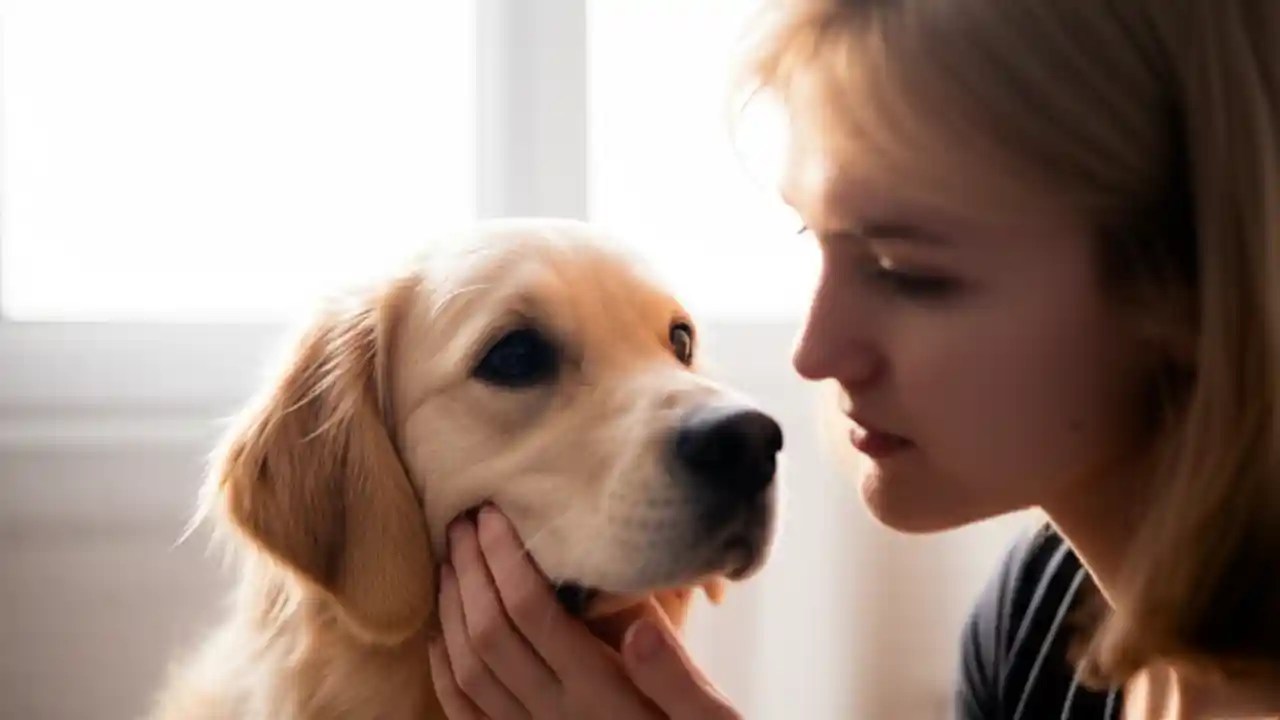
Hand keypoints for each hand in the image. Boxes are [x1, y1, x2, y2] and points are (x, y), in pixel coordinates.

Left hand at [427, 505, 739, 719]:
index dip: (507, 558)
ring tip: (450, 560)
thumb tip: (640, 628)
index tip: (495, 515)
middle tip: (463, 521)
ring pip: (470, 669)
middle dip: (471, 569)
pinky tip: (437, 636)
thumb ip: (678, 675)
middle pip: (491, 633)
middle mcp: (557, 718)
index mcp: (602, 695)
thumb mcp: (711, 717)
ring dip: (451, 610)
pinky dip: (443, 672)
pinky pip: (466, 714)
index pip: (534, 614)